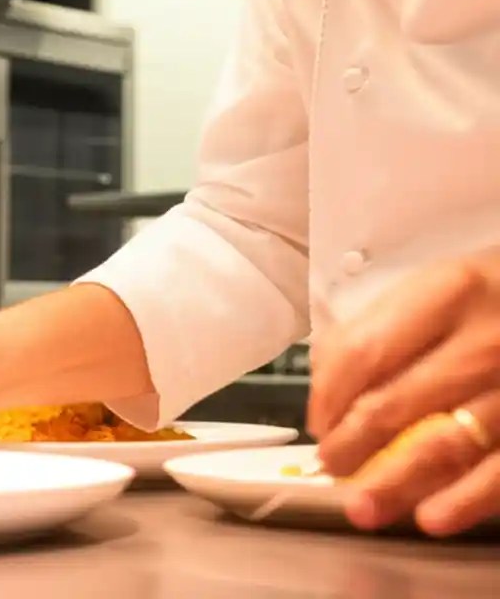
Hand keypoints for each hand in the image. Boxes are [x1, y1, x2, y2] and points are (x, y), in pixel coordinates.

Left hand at [308, 254, 499, 535]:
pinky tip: (432, 518)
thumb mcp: (448, 284)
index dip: (327, 396)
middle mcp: (486, 340)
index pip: (362, 353)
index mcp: (449, 293)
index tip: (318, 421)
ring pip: (445, 446)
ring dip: (395, 484)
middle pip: (394, 404)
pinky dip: (466, 500)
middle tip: (331, 466)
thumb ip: (387, 325)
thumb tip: (326, 379)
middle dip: (350, 445)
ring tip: (362, 508)